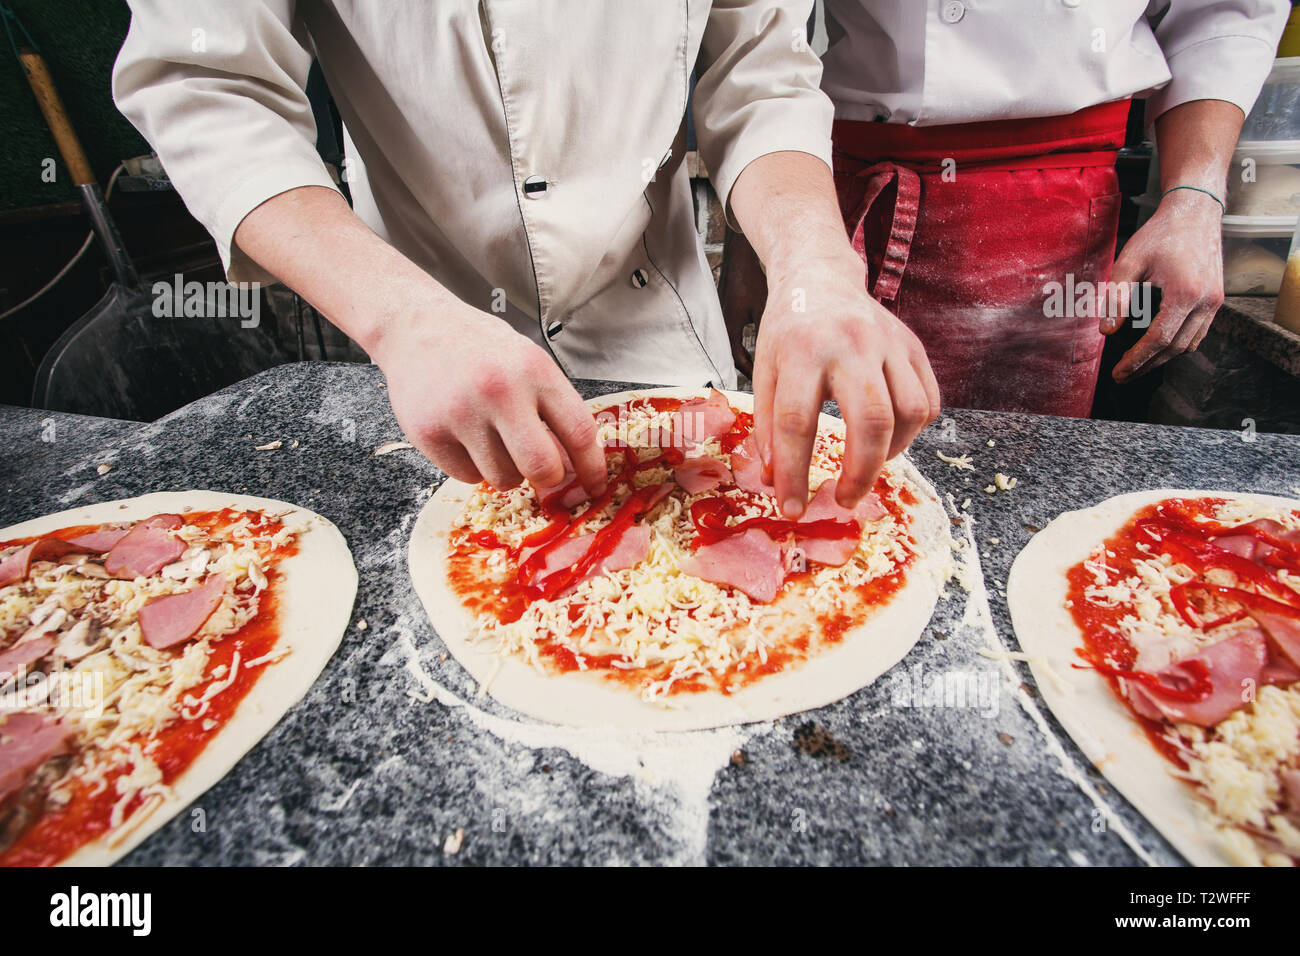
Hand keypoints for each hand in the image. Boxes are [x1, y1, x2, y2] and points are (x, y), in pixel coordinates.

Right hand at [369, 298, 606, 494]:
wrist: (414, 327)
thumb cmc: (478, 348)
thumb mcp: (526, 362)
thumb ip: (552, 409)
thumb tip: (571, 467)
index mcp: (534, 370)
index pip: (579, 432)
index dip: (592, 467)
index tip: (595, 485)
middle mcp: (499, 391)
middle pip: (542, 468)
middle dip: (547, 478)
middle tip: (538, 468)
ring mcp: (461, 414)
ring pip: (503, 479)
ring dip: (505, 470)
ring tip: (491, 436)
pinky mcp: (429, 434)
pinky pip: (467, 477)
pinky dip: (471, 466)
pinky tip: (464, 435)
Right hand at [718, 228, 766, 378]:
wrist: (739, 261)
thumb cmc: (751, 279)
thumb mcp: (764, 306)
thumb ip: (768, 330)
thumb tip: (778, 351)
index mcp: (730, 325)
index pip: (737, 357)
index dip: (750, 370)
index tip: (761, 376)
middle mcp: (723, 325)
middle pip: (733, 356)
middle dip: (747, 367)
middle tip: (760, 376)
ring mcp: (723, 320)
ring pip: (733, 347)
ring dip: (745, 357)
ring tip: (760, 365)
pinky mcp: (726, 315)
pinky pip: (733, 337)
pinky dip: (743, 345)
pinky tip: (756, 346)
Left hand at [751, 252, 940, 517]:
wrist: (821, 278)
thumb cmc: (789, 332)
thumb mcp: (764, 372)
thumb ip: (768, 426)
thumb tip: (775, 482)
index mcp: (802, 349)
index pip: (798, 422)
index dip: (794, 473)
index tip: (792, 507)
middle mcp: (851, 343)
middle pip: (870, 420)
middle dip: (861, 472)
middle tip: (845, 499)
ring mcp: (889, 342)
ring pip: (910, 412)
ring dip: (890, 453)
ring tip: (866, 465)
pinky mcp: (913, 346)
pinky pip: (928, 401)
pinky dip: (912, 431)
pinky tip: (888, 438)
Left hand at [1104, 189, 1224, 381]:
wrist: (1194, 213)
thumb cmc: (1161, 234)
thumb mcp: (1129, 263)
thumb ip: (1116, 299)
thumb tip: (1107, 332)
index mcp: (1185, 292)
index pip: (1159, 339)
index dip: (1137, 359)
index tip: (1118, 372)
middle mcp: (1206, 301)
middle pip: (1176, 348)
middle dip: (1148, 365)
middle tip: (1123, 376)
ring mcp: (1215, 302)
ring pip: (1190, 344)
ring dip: (1163, 358)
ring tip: (1137, 366)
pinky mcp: (1216, 299)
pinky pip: (1198, 333)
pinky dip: (1178, 344)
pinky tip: (1158, 348)